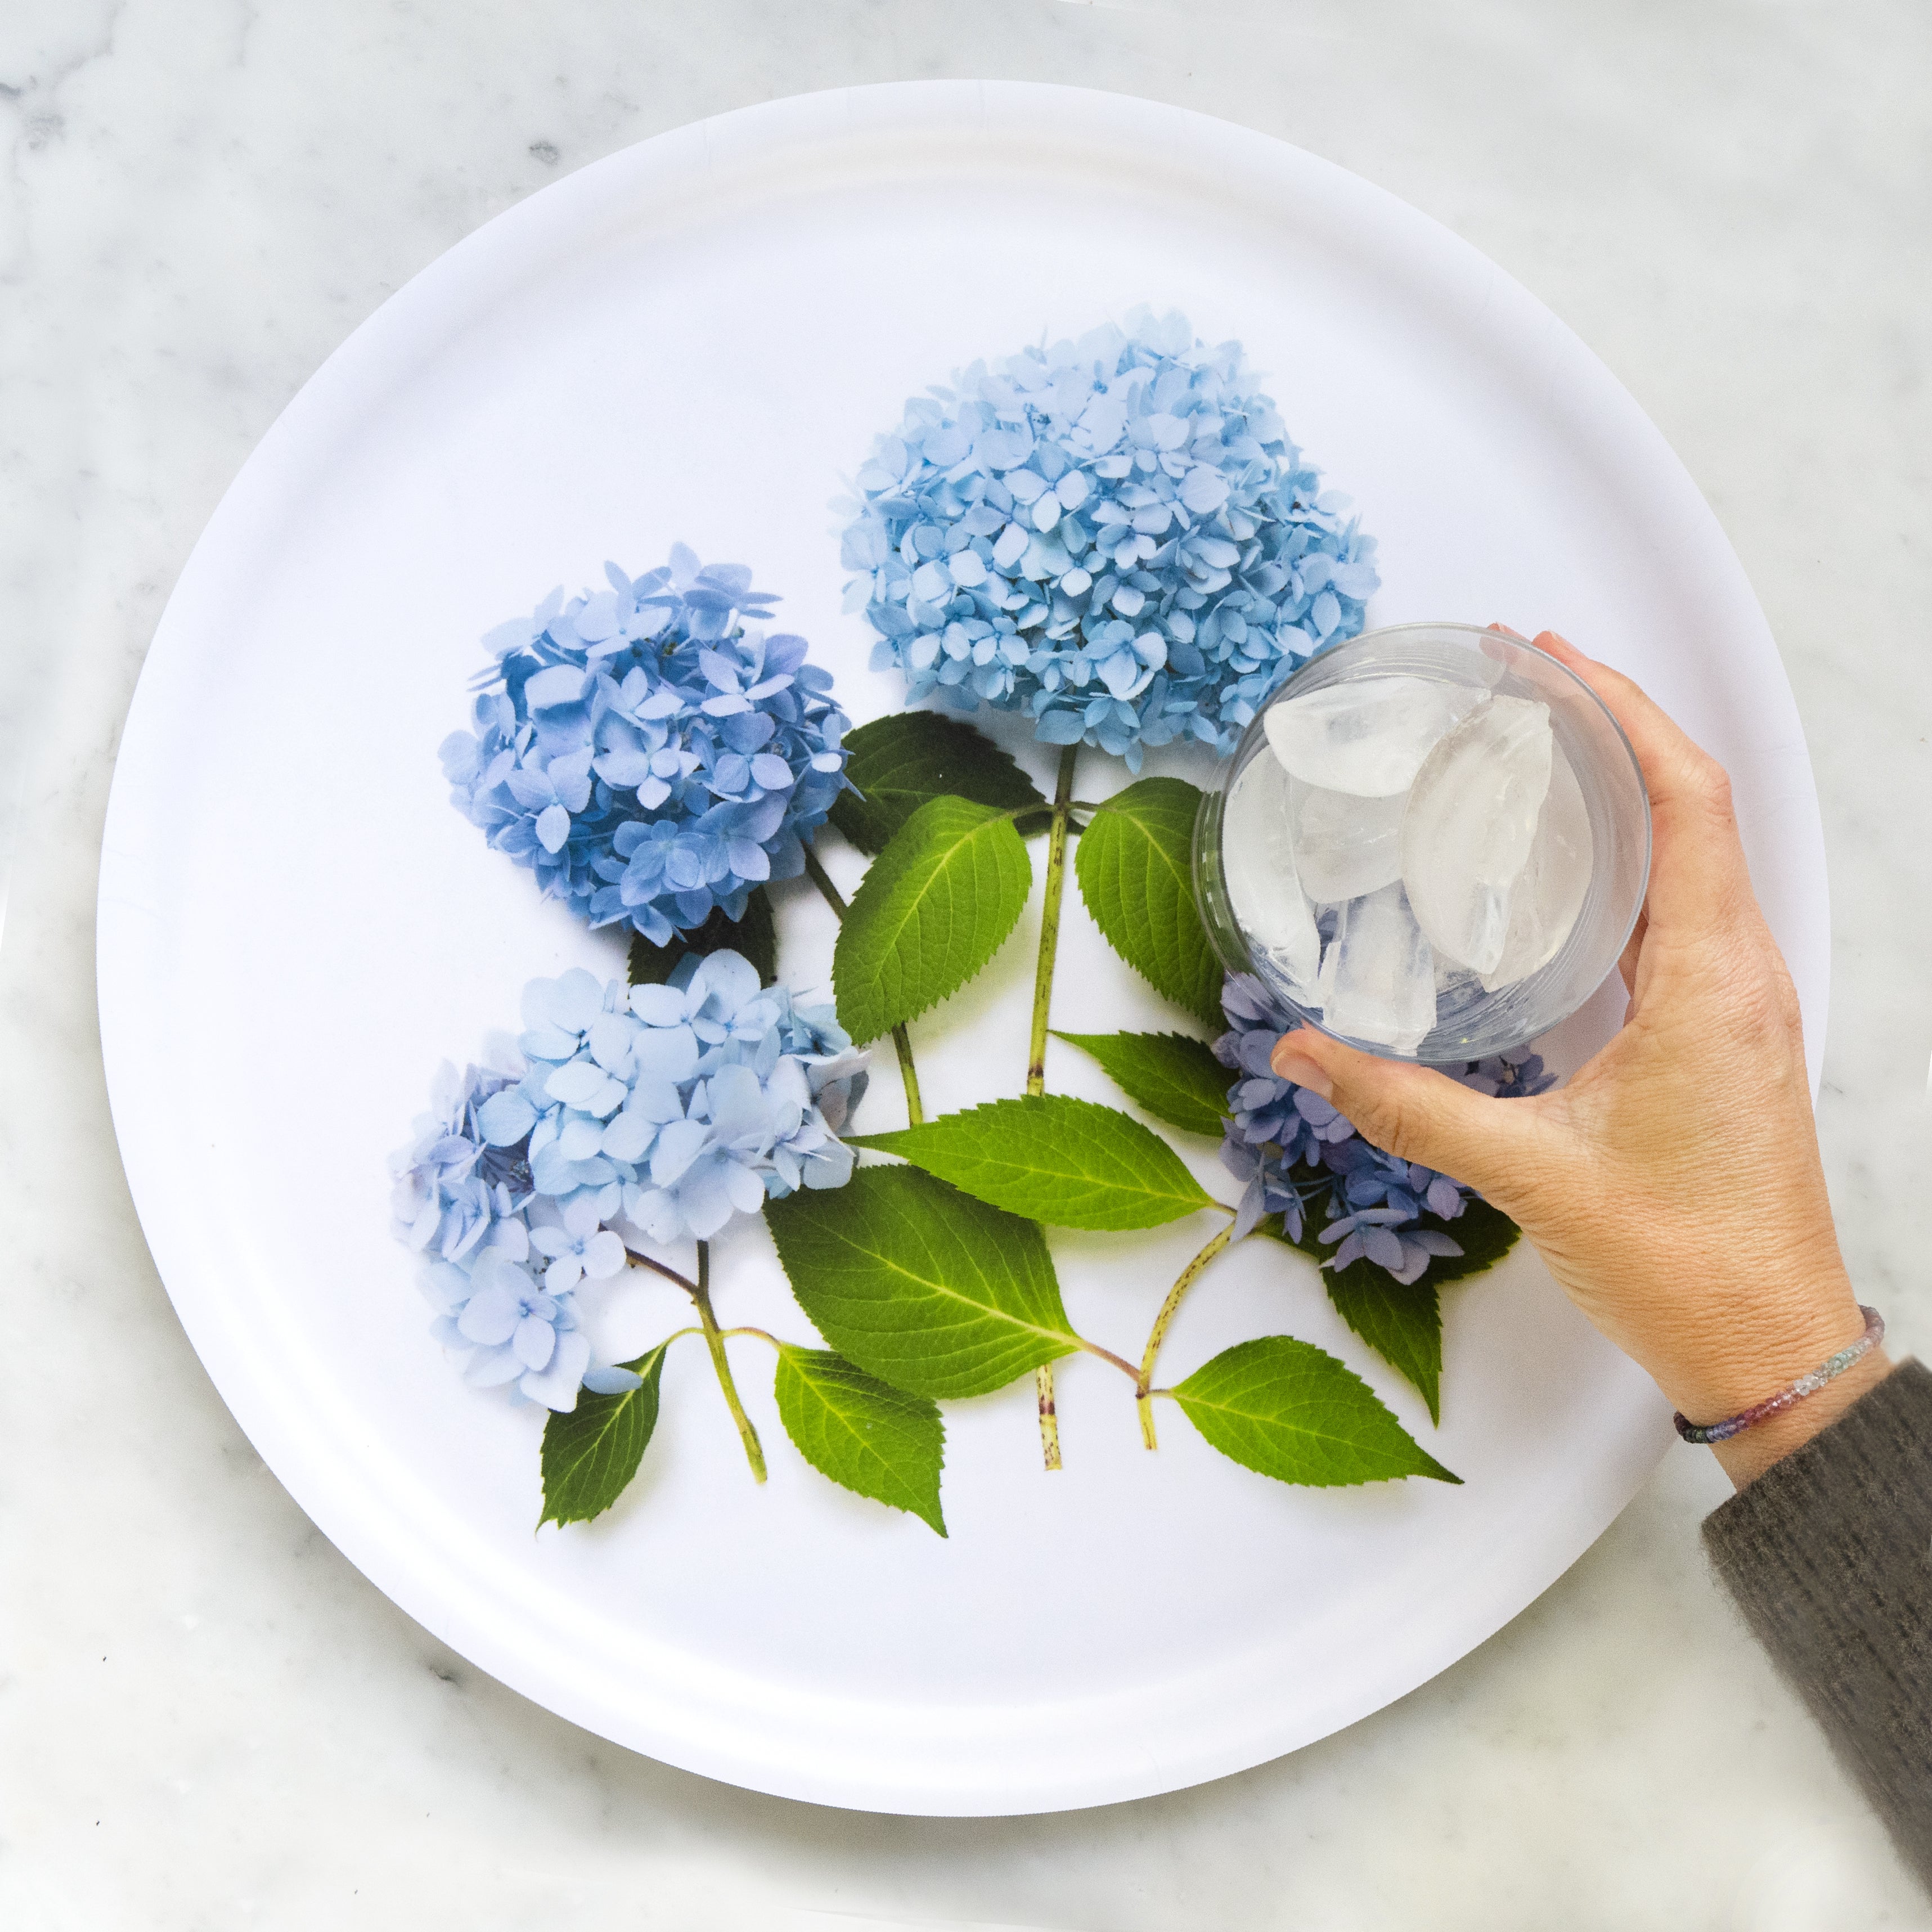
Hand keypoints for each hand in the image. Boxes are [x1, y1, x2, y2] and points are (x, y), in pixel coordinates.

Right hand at [1268, 631, 1884, 1486]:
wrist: (1767, 1344)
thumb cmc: (1685, 1262)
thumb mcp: (1531, 1175)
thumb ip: (1409, 1106)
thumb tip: (1310, 1055)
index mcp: (1713, 980)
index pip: (1688, 798)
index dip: (1623, 711)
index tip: (1552, 659)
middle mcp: (1741, 975)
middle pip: (1695, 804)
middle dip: (1613, 726)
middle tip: (1522, 683)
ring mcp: (1739, 1004)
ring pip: (1694, 856)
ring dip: (1627, 791)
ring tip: (1537, 753)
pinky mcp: (1722, 1035)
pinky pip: (1685, 912)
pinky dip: (1632, 862)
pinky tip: (1566, 872)